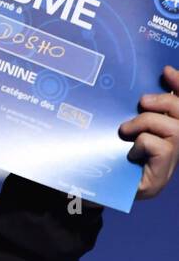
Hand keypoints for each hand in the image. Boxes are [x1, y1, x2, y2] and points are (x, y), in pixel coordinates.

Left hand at [118, 64, 178, 199]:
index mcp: (167, 131)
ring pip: (175, 129)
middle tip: (141, 102)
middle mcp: (177, 147)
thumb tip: (142, 85)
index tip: (166, 71)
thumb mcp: (119, 128)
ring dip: (148, 123)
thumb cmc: (106, 155)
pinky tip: (130, 153)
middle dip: (165, 101)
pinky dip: (143, 143)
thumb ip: (133, 111)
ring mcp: (172, 163)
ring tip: (125, 130)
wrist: (90, 190)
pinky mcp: (162, 175)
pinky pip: (162, 147)